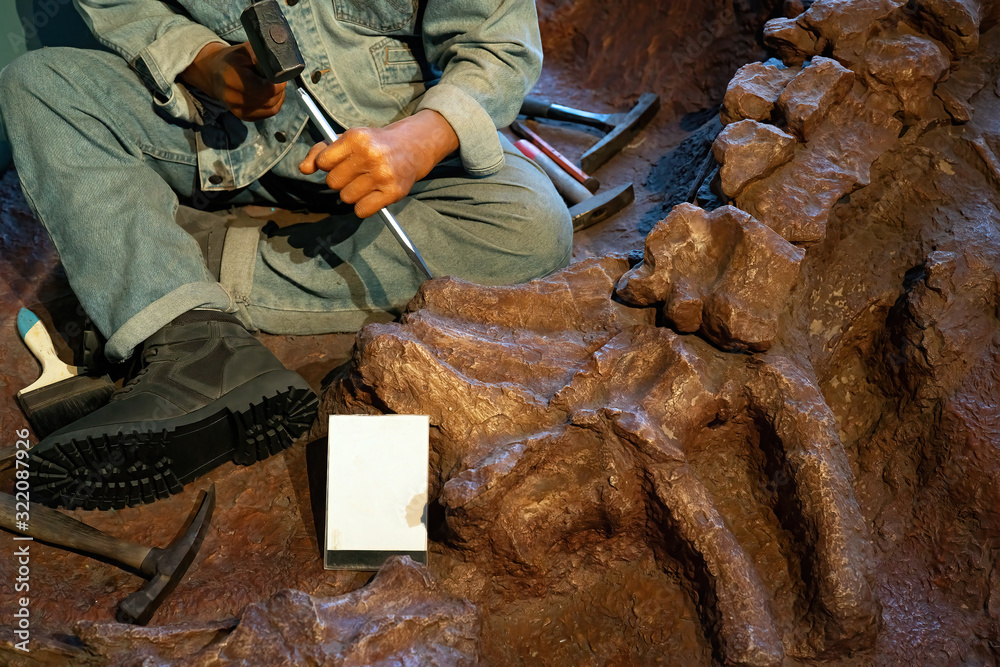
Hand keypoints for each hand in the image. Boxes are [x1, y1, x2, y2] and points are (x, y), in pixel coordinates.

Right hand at [180, 42, 284, 120]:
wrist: (214, 73)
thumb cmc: (233, 59)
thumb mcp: (246, 50)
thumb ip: (263, 56)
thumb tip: (283, 63)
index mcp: (233, 79)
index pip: (266, 90)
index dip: (278, 83)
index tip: (279, 75)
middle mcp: (233, 98)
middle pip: (270, 100)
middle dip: (279, 90)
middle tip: (276, 78)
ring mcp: (238, 110)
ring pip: (271, 108)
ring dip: (277, 97)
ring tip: (271, 85)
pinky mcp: (243, 117)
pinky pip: (268, 113)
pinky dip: (273, 104)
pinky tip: (268, 94)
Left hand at [299, 109, 459, 218]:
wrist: (411, 147)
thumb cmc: (374, 144)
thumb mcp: (348, 140)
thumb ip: (321, 152)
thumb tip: (303, 169)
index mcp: (356, 137)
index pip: (323, 162)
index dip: (328, 164)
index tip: (340, 162)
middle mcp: (370, 155)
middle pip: (333, 182)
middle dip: (340, 180)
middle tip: (355, 173)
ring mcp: (383, 174)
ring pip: (346, 197)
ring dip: (352, 194)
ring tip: (365, 182)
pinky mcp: (393, 192)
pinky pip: (362, 210)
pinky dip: (363, 206)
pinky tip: (372, 195)